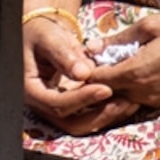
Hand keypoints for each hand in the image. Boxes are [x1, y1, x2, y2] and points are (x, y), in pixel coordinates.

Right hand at [22, 13, 120, 135]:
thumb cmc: (40, 33)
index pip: (56, 104)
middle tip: (124, 101)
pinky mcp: (71, 108)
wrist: (41, 36)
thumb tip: (84, 73)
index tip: (106, 88)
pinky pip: (89, 117)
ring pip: (83, 125)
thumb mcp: (48, 38)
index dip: (82, 99)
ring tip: (129, 102)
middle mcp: (42, 105)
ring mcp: (57, 109)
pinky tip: (125, 100)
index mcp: (30, 90)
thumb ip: (63, 54)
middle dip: (100, 115)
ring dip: (107, 117)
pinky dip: (107, 112)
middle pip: (71, 123)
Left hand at [72, 9, 159, 117]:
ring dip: (108, 89)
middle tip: (79, 70)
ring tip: (97, 73)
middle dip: (92, 83)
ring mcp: (156, 100)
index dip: (83, 71)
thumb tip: (92, 47)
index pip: (98, 79)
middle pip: (107, 94)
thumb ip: (118, 39)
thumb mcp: (149, 26)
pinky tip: (119, 77)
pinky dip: (124, 92)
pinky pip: (136, 100)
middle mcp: (145, 92)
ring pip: (121, 100)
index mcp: (138, 72)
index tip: (74, 62)